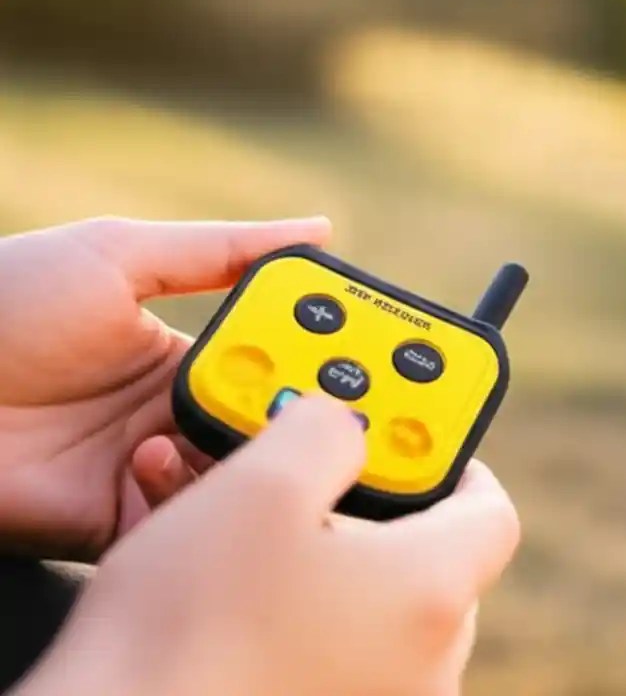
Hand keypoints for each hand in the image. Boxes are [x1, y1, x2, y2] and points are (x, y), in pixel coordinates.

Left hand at [0, 215, 331, 560]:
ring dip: (245, 454)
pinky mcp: (118, 524)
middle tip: (330, 405)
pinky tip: (150, 455)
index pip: (287, 363)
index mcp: (189, 359)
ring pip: (241, 478)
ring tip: (225, 423)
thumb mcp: (119, 255)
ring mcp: (151, 474)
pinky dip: (184, 496)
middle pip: (276, 426)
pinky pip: (183, 523)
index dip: (331, 360)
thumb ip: (223, 250)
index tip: (378, 356)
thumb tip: (320, 230)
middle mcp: (179, 418)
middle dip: (310, 416)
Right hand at [11, 395, 520, 695]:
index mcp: (432, 593)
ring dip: (334, 566)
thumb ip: (323, 431)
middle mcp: (428, 664)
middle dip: (377, 512)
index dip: (454, 462)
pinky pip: (343, 659)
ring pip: (379, 613)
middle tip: (316, 481)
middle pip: (432, 560)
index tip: (411, 440)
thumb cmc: (184, 632)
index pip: (491, 510)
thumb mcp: (257, 488)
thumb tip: (343, 424)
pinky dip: (310, 621)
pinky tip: (244, 606)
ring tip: (260, 540)